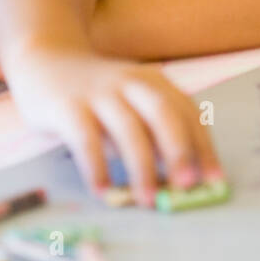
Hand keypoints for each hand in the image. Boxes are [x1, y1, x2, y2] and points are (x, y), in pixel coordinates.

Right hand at [8, 50, 224, 205]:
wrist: (44, 59)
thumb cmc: (96, 94)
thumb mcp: (130, 106)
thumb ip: (151, 135)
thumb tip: (176, 181)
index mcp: (154, 82)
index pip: (187, 113)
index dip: (204, 147)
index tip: (215, 180)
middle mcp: (130, 83)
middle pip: (163, 113)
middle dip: (179, 150)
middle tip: (188, 186)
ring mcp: (98, 92)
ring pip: (127, 127)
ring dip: (141, 166)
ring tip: (147, 201)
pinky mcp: (67, 105)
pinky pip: (85, 138)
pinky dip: (96, 166)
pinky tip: (103, 191)